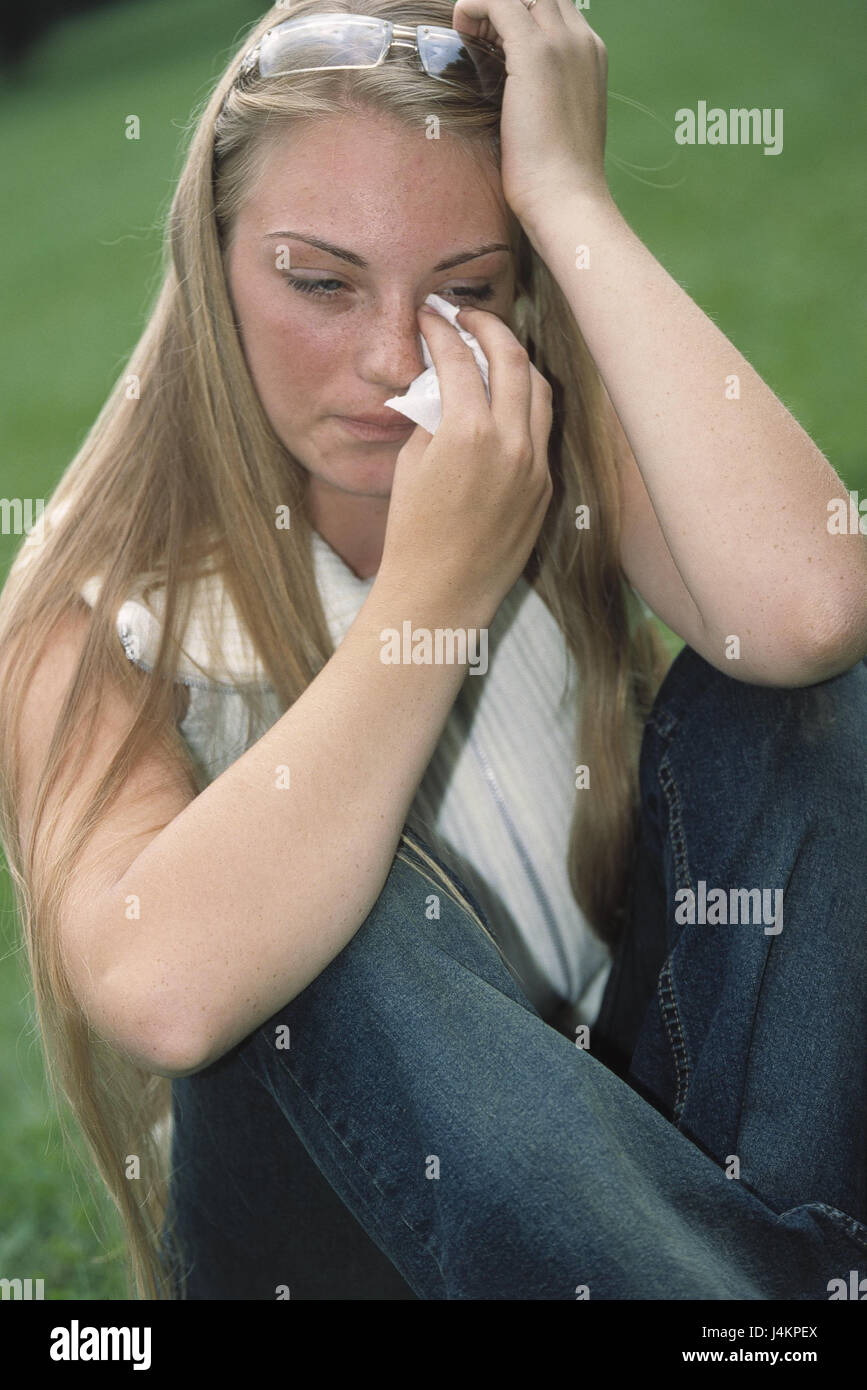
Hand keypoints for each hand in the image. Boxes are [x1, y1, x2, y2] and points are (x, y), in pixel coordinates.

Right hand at [380, 305, 553, 626]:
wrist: (442, 595)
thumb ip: (432, 416)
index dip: (441, 329)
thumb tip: (442, 384)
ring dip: (516, 361)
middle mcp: (512, 443)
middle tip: (465, 316)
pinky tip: (505, 401)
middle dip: (488, 326)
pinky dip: (525, 404)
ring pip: (539, 389)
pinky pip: (542, 429)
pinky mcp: (545, 488)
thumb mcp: (411, 465)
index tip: (429, 317)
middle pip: (513, 357)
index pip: (460, 357)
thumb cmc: (413, 534)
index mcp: (469, 433)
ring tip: (492, 352)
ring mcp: (536, 466)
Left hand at [451, 0, 611, 231]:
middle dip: (506, 5)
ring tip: (469, 33)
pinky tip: (460, 28)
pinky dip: (474, 6)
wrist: (566, 198)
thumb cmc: (557, 178)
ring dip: (490, 5)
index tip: (495, 38)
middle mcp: (582, 42)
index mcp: (591, 56)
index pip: (555, 8)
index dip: (522, 13)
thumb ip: (545, 96)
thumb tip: (516, 96)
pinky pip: (499, 2)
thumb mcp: (558, 123)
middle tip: (480, 33)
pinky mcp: (535, 55)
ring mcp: (561, 45)